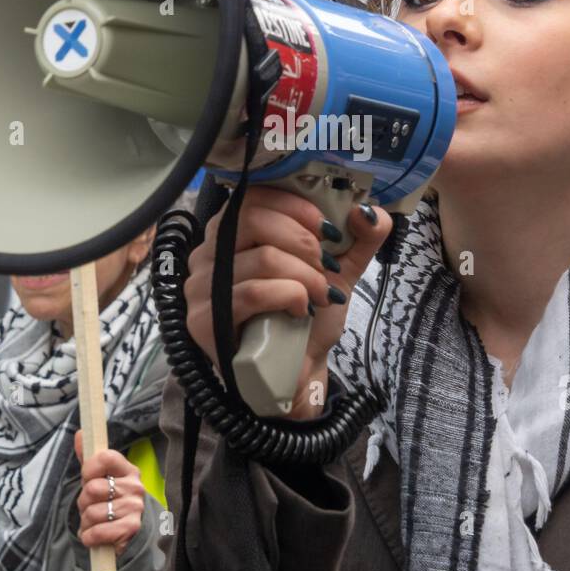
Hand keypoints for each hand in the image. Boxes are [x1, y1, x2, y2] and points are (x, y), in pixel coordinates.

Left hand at [74, 430, 144, 556]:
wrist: (128, 532)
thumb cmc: (110, 501)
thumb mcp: (99, 478)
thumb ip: (89, 457)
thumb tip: (79, 433)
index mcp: (127, 470)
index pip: (105, 457)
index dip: (89, 468)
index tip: (87, 478)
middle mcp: (134, 486)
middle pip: (92, 488)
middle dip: (84, 502)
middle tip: (92, 506)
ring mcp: (134, 508)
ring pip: (92, 512)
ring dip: (86, 522)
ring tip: (95, 522)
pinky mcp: (130, 529)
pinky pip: (97, 532)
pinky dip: (90, 536)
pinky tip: (96, 535)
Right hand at [185, 186, 391, 419]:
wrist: (294, 374)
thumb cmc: (303, 319)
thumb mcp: (337, 272)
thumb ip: (359, 238)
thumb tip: (369, 211)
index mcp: (231, 233)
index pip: (252, 196)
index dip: (294, 205)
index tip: (327, 227)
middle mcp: (207, 254)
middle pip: (253, 220)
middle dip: (303, 241)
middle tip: (326, 265)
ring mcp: (200, 287)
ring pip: (261, 258)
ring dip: (305, 276)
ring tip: (320, 295)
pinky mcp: (203, 321)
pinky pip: (251, 293)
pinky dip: (288, 296)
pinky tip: (301, 310)